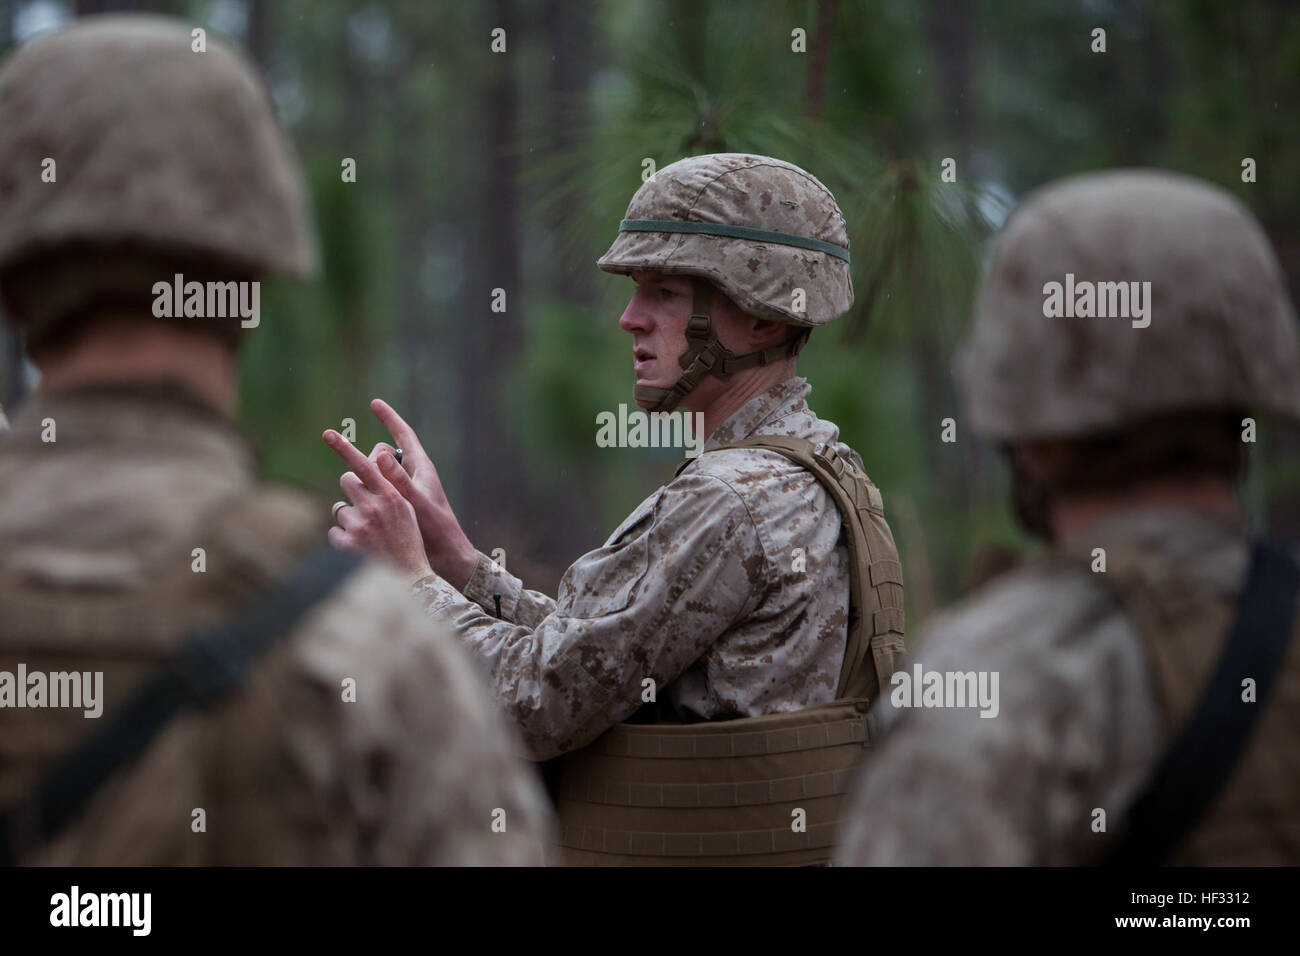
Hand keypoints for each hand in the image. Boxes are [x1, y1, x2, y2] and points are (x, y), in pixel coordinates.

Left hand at [323, 429, 433, 584]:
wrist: (409, 577)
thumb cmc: (409, 541)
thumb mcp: (406, 511)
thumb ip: (388, 489)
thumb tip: (370, 469)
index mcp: (392, 496)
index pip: (364, 465)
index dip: (344, 448)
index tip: (329, 434)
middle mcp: (375, 507)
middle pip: (347, 480)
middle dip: (352, 489)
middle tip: (363, 503)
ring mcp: (360, 525)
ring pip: (339, 507)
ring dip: (348, 517)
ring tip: (365, 533)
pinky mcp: (348, 543)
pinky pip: (334, 531)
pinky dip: (343, 538)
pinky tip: (358, 547)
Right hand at [363, 398, 478, 588]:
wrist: (445, 555)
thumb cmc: (436, 528)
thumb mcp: (415, 501)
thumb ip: (398, 480)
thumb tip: (379, 455)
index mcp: (421, 466)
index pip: (403, 434)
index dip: (389, 417)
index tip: (374, 403)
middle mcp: (411, 474)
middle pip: (381, 454)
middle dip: (370, 461)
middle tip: (367, 479)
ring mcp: (403, 488)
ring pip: (375, 473)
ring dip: (366, 480)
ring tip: (367, 498)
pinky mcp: (396, 503)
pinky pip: (376, 489)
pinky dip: (367, 492)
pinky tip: (360, 504)